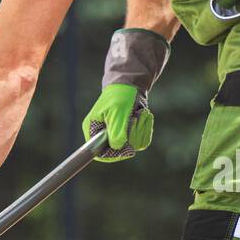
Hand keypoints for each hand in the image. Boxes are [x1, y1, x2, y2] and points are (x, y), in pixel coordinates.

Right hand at [83, 27, 169, 162]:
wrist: (131, 85)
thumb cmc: (120, 96)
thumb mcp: (117, 112)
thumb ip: (116, 131)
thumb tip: (117, 147)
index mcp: (93, 131)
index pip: (100, 154)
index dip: (113, 154)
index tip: (126, 147)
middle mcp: (105, 136)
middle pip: (119, 152)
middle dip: (131, 136)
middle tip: (134, 119)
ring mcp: (118, 136)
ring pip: (133, 147)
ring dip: (140, 130)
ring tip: (140, 114)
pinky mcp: (131, 134)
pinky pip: (142, 142)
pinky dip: (146, 129)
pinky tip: (144, 117)